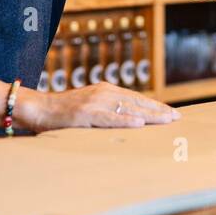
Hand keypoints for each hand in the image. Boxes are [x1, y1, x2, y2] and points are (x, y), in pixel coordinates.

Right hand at [16, 82, 180, 131]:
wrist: (38, 108)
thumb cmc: (63, 112)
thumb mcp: (88, 108)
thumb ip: (106, 111)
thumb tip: (127, 122)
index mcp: (104, 90)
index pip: (136, 98)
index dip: (154, 105)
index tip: (171, 113)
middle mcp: (103, 93)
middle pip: (137, 101)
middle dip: (158, 110)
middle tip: (177, 118)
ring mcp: (94, 103)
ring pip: (128, 109)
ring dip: (149, 115)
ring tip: (167, 120)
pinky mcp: (85, 114)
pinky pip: (109, 118)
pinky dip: (125, 121)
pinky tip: (139, 123)